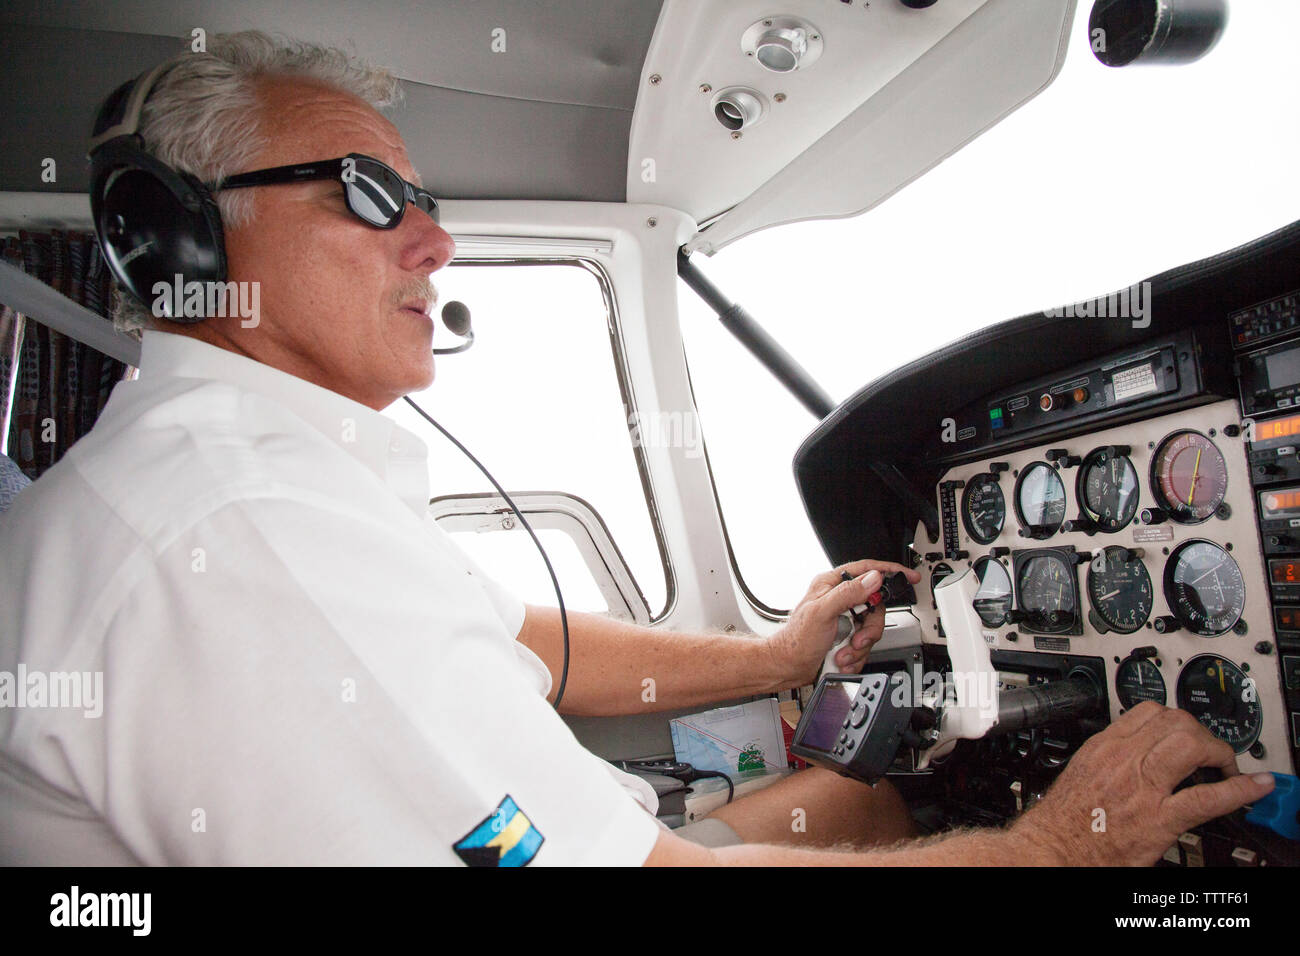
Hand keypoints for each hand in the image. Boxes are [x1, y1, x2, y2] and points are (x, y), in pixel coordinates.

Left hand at [768, 559, 920, 685]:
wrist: (789, 666)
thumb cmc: (796, 639)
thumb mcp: (822, 612)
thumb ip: (848, 593)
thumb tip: (873, 579)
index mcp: (831, 584)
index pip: (866, 570)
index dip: (889, 571)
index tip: (908, 576)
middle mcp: (840, 599)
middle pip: (875, 607)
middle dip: (869, 629)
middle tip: (858, 640)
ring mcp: (845, 619)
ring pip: (871, 629)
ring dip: (859, 647)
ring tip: (843, 653)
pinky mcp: (847, 637)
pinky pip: (865, 645)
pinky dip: (856, 656)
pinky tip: (841, 658)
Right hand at [1012, 701, 1275, 865]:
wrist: (1053, 847)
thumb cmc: (1062, 818)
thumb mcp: (1082, 770)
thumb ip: (1110, 758)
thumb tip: (1135, 754)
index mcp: (1104, 746)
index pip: (1149, 711)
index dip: (1176, 718)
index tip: (1185, 731)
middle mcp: (1124, 759)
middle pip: (1176, 722)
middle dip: (1200, 733)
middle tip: (1208, 752)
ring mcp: (1144, 787)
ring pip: (1191, 745)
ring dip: (1217, 752)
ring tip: (1224, 766)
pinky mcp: (1158, 818)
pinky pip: (1206, 798)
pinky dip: (1237, 790)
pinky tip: (1252, 787)